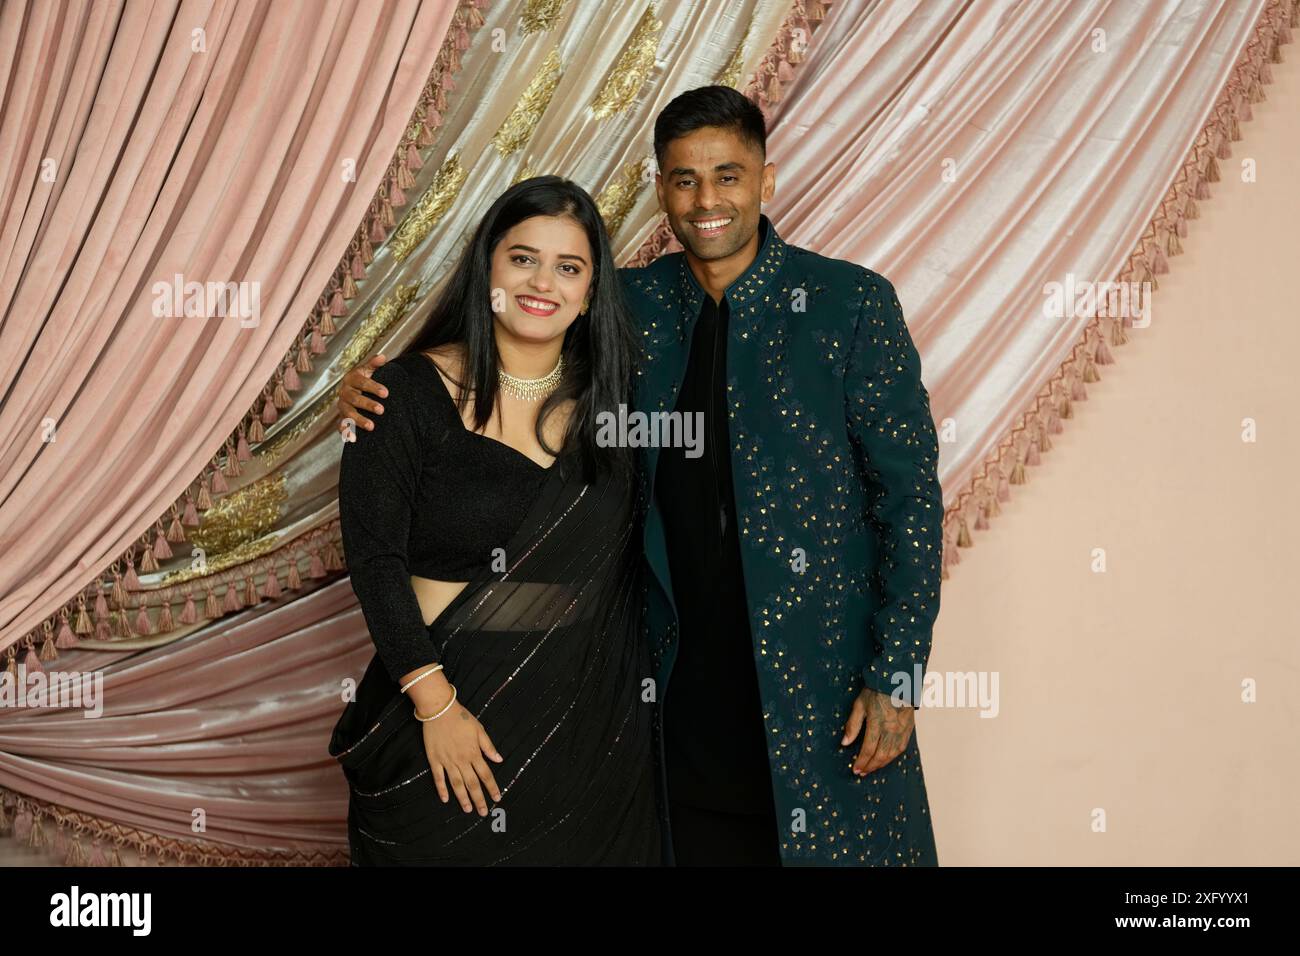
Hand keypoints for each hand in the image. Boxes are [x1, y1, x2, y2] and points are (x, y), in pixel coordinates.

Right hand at [337, 353, 387, 436]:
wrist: (355, 390)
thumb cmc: (365, 379)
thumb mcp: (369, 370)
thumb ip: (374, 364)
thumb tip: (383, 357)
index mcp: (351, 379)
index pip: (361, 382)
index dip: (373, 387)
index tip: (386, 393)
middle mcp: (344, 392)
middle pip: (354, 399)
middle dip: (368, 404)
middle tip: (382, 410)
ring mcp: (342, 406)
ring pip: (348, 413)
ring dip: (359, 420)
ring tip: (372, 427)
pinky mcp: (342, 417)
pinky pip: (342, 425)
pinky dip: (346, 432)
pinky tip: (353, 438)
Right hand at [421, 699, 503, 815]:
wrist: (439, 710)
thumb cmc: (461, 718)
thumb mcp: (479, 729)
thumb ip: (488, 746)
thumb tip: (499, 759)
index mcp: (474, 753)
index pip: (486, 774)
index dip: (492, 787)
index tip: (497, 798)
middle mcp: (461, 760)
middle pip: (472, 783)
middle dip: (479, 799)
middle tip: (483, 812)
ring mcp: (447, 761)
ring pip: (456, 784)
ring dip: (462, 798)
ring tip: (468, 810)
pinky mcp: (434, 759)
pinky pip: (438, 778)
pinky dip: (441, 789)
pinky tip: (445, 799)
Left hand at [841, 686, 914, 775]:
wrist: (898, 681)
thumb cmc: (876, 691)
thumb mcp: (859, 705)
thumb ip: (852, 725)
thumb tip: (845, 743)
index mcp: (877, 723)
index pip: (868, 749)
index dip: (861, 762)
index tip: (855, 769)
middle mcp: (891, 729)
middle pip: (880, 755)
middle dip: (870, 766)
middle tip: (861, 772)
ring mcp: (901, 730)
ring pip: (892, 754)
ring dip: (881, 764)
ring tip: (871, 768)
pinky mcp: (908, 729)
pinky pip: (901, 748)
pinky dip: (892, 757)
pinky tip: (886, 759)